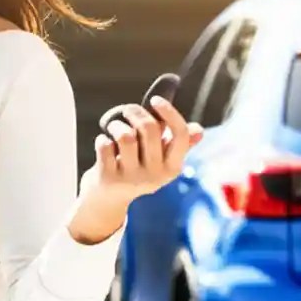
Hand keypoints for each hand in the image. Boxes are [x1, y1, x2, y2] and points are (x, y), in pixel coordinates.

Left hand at [80, 95, 204, 211]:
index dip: (169, 112)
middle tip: (127, 111)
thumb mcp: (159, 161)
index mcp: (173, 167)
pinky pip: (105, 146)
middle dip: (136, 112)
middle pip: (149, 129)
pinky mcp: (109, 179)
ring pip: (126, 136)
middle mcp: (155, 175)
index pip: (180, 135)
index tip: (155, 100)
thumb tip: (198, 130)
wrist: (107, 200)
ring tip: (113, 127)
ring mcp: (132, 178)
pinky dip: (101, 139)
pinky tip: (103, 143)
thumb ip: (176, 144)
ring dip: (116, 125)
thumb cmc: (136, 170)